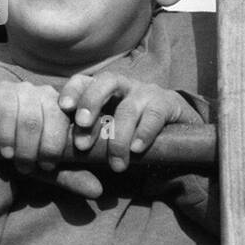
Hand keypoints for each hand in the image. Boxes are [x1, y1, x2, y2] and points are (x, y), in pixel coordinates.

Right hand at [0, 80, 71, 175]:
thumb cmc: (18, 149)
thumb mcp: (44, 165)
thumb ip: (68, 176)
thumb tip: (98, 191)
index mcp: (64, 108)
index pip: (78, 119)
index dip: (66, 142)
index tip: (51, 164)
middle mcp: (46, 93)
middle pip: (54, 117)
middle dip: (45, 149)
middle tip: (33, 167)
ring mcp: (23, 89)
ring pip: (31, 118)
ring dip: (24, 146)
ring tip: (17, 162)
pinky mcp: (0, 89)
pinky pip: (7, 111)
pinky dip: (7, 136)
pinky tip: (5, 150)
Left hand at [59, 72, 201, 172]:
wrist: (180, 129)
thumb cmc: (132, 132)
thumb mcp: (109, 132)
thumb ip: (90, 139)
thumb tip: (63, 159)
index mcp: (104, 89)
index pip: (84, 80)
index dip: (72, 90)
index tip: (63, 108)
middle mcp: (124, 85)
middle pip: (105, 82)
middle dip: (91, 104)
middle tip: (83, 133)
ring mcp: (146, 92)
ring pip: (128, 107)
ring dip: (118, 137)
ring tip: (116, 164)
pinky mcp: (168, 103)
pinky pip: (154, 115)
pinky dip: (144, 133)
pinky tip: (137, 149)